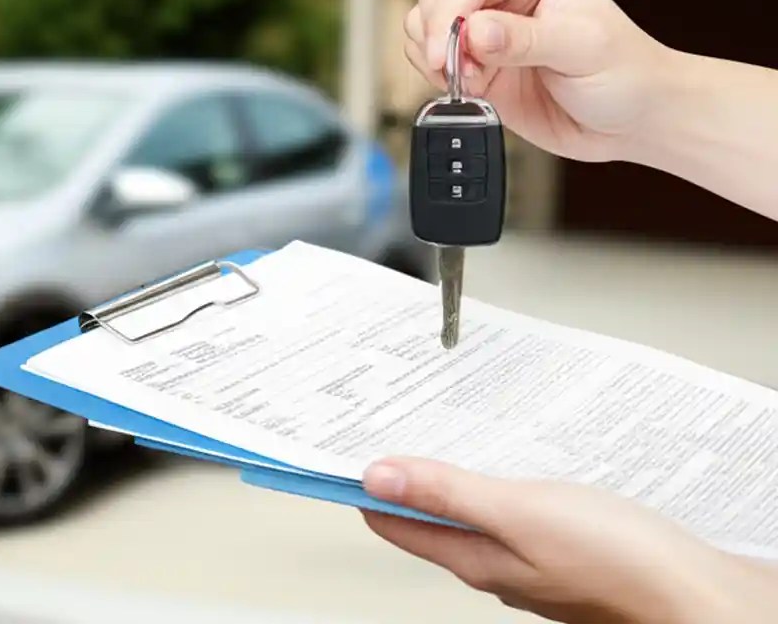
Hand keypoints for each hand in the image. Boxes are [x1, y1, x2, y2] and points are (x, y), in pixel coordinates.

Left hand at [360, 457, 775, 623]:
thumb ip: (450, 493)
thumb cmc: (620, 560)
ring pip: (468, 516)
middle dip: (398, 477)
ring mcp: (528, 563)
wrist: (697, 596)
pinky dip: (491, 487)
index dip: (360, 486)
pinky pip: (509, 516)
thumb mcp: (521, 512)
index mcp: (473, 559)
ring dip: (443, 481)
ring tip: (426, 443)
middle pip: (427, 519)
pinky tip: (503, 466)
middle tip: (374, 436)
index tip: (335, 454)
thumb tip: (377, 476)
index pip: (392, 522)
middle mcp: (493, 566)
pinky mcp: (561, 553)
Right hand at [405, 0, 674, 163]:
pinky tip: (475, 88)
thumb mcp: (581, 49)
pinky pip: (428, 60)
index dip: (449, 16)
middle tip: (466, 70)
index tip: (446, 57)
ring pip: (423, 25)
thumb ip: (524, 39)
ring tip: (478, 80)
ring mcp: (484, 25)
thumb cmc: (624, 72)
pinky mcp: (474, 60)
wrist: (630, 119)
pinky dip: (439, 78)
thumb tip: (475, 30)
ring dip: (437, 58)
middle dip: (439, 36)